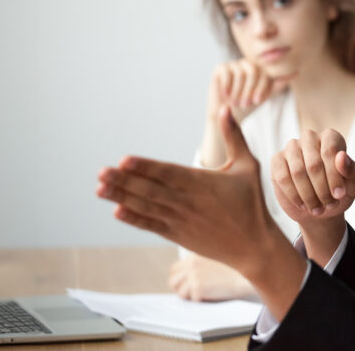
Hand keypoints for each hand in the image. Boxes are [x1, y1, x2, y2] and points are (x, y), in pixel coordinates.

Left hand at [97, 105, 282, 275]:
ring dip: (122, 197)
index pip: (167, 172)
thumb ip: (234, 137)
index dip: (144, 167)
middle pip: (150, 190)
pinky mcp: (178, 236)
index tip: (123, 160)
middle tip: (101, 172)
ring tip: (99, 188)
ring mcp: (180, 220)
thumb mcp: (247, 166)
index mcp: (201, 183)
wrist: (255, 247)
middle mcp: (187, 202)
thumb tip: (227, 107)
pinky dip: (134, 220)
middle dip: (123, 181)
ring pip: (146, 207)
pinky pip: (152, 226)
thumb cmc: (251, 203)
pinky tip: (116, 212)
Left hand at [169, 254, 255, 301]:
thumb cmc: (237, 265)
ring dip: (190, 296)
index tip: (186, 284)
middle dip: (180, 288)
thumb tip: (193, 274)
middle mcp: (190, 264)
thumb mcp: (216, 255)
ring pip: (180, 292)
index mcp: (193, 255)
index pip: (175, 269)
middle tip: (191, 293)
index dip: (179, 278)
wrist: (248, 272)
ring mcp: (193, 276)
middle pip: (173, 281)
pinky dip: (202, 301)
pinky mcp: (198, 288)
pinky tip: (213, 296)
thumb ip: (202, 261)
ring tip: (204, 295)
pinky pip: (193, 300)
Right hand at [208, 60, 289, 122]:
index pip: (265, 72)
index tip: (257, 100)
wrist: (228, 116)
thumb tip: (296, 71)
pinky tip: (226, 95)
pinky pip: (227, 73)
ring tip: (235, 102)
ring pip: (240, 73)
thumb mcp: (265, 95)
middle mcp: (246, 64)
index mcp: (259, 69)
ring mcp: (233, 65)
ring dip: (238, 91)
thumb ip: (278, 83)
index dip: (262, 87)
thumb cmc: (247, 106)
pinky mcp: (220, 68)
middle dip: (250, 90)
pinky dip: (228, 86)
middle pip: (253, 70)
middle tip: (246, 103)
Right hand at [270, 129, 354, 262]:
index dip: (334, 176)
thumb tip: (342, 157)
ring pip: (298, 172)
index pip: (330, 151)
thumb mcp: (353, 186)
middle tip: (329, 205)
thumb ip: (353, 171)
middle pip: (314, 164)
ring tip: (317, 209)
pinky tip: (302, 204)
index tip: (339, 195)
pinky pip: (283, 178)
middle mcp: (310, 138)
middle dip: (322, 190)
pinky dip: (294, 195)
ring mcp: (291, 148)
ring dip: (309, 195)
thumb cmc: (338, 192)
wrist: (321, 207)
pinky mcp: (277, 160)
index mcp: (330, 138)